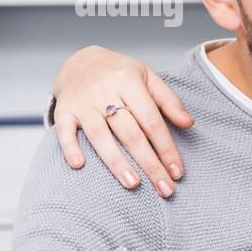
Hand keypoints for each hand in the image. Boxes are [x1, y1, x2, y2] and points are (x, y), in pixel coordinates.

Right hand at [52, 45, 193, 196]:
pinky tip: (79, 166)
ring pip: (100, 136)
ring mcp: (82, 102)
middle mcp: (104, 91)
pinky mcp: (63, 110)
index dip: (166, 148)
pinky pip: (63, 131)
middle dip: (149, 163)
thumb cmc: (120, 74)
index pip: (152, 121)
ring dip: (116, 162)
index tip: (177, 172)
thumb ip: (169, 101)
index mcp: (129, 82)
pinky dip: (70, 147)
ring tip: (133, 184)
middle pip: (130, 133)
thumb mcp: (148, 78)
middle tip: (163, 188)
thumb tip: (188, 123)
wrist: (80, 62)